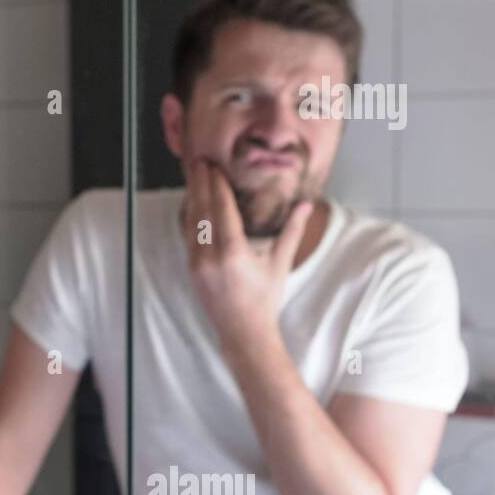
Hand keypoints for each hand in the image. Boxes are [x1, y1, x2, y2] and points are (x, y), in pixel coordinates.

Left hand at [181, 159, 311, 351]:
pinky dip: (190, 216)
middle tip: (199, 161)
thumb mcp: (280, 263)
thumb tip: (306, 203)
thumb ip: (290, 231)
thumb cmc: (265, 299)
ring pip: (190, 222)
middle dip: (199, 184)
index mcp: (233, 253)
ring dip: (192, 197)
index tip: (213, 166)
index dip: (216, 185)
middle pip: (201, 211)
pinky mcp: (191, 268)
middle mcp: (210, 257)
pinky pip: (188, 235)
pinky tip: (192, 202)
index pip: (221, 210)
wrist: (243, 333)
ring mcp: (197, 263)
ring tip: (194, 176)